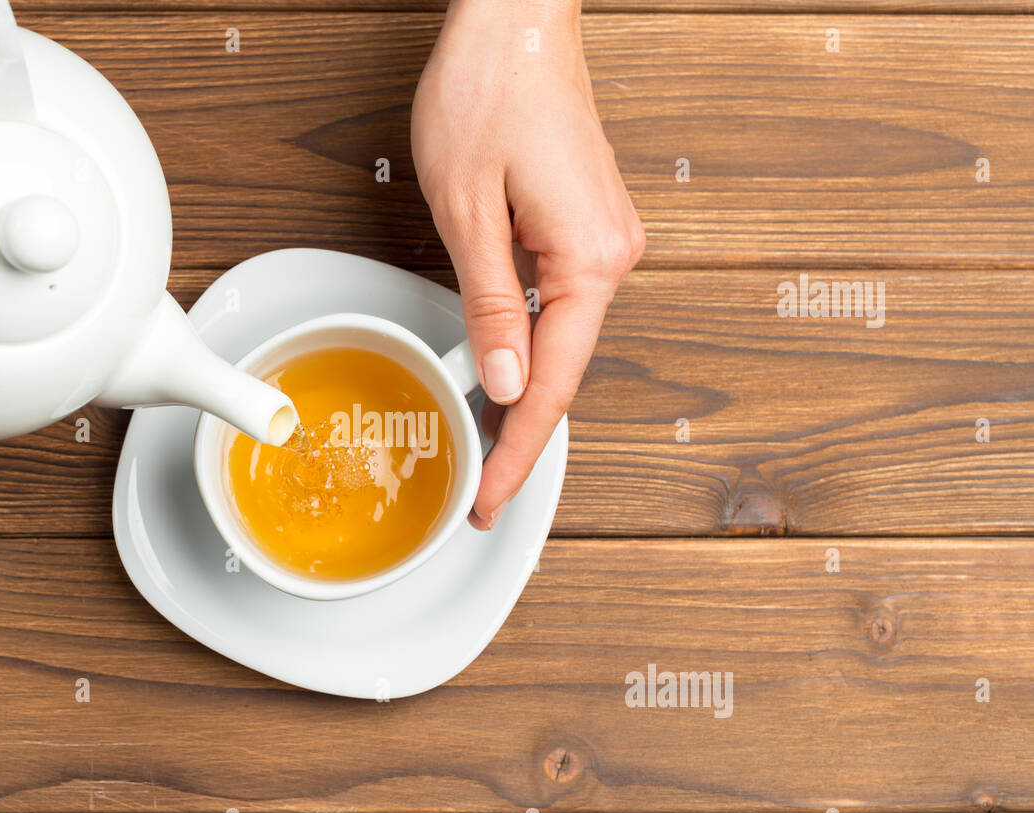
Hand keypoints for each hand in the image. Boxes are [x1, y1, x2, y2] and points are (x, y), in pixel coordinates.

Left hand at [411, 0, 643, 528]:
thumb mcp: (468, 210)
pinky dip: (531, 347)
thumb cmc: (490, 91)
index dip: (519, 449)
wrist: (517, 18)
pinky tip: (504, 377)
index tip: (493, 496)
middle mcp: (613, 255)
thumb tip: (506, 381)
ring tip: (485, 448)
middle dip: (521, 433)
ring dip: (525, 393)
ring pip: (564, 341)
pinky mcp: (587, 226)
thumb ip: (490, 306)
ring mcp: (605, 240)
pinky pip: (561, 306)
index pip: (553, 383)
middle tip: (482, 489)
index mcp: (589, 259)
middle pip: (566, 369)